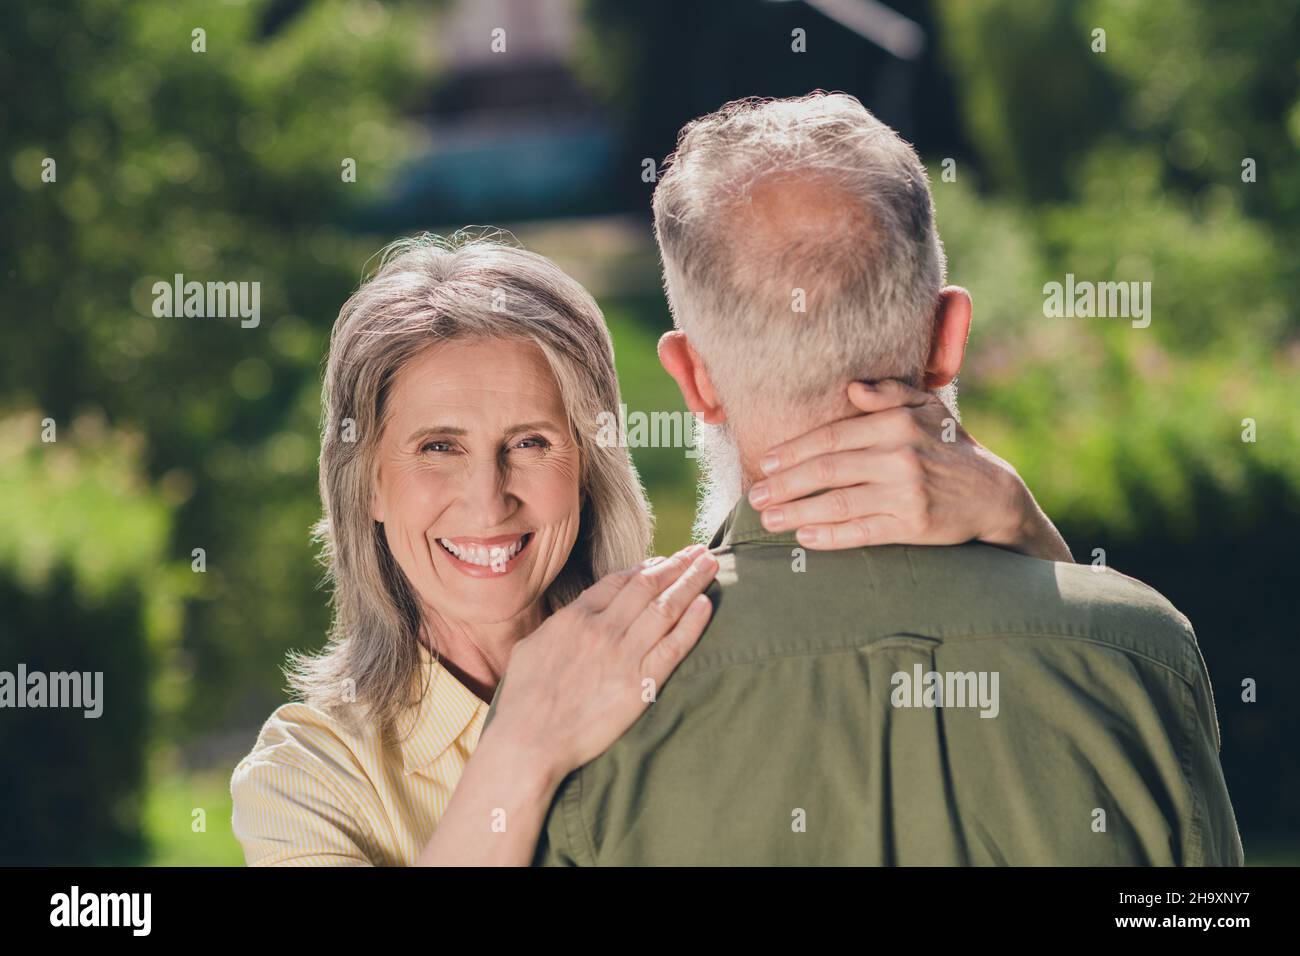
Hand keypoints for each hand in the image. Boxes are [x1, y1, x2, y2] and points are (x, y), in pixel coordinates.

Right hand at [487, 544, 717, 782]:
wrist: (529, 741)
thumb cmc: (522, 700)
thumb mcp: (530, 647)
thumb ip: (557, 626)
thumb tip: (571, 618)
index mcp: (574, 618)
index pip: (618, 581)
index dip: (645, 567)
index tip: (662, 560)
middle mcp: (602, 629)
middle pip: (648, 586)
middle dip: (676, 564)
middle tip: (697, 550)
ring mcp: (623, 656)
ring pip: (666, 608)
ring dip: (691, 581)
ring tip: (710, 563)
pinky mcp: (640, 684)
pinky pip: (674, 646)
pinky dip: (692, 623)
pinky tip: (706, 603)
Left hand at [746, 379, 1071, 560]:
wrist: (991, 493)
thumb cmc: (948, 446)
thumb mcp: (927, 408)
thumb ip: (889, 394)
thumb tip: (852, 387)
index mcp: (896, 424)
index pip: (831, 436)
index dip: (793, 451)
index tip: (766, 463)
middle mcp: (899, 456)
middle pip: (826, 471)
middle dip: (784, 485)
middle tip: (755, 496)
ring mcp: (906, 493)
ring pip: (838, 504)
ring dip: (797, 513)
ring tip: (769, 520)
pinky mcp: (913, 525)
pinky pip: (862, 531)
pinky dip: (830, 536)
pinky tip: (805, 538)